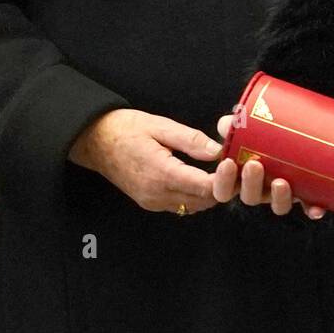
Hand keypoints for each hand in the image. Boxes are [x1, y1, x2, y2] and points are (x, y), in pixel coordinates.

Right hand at [68, 108, 222, 214]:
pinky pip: (181, 205)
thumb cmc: (127, 129)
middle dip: (222, 187)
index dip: (225, 180)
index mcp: (161, 173)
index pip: (204, 187)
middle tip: (235, 166)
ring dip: (209, 193)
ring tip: (221, 170)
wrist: (95, 141)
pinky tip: (201, 177)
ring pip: (194, 206)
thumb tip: (218, 151)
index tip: (238, 164)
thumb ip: (191, 140)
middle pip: (203, 201)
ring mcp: (152, 202)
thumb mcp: (161, 126)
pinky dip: (195, 195)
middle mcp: (157, 194)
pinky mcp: (149, 202)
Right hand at [213, 113, 326, 218]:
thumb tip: (227, 123)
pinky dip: (312, 208)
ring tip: (280, 182)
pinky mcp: (305, 193)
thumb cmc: (264, 129)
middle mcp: (261, 188)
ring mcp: (282, 193)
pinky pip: (308, 205)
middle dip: (251, 183)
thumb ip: (235, 123)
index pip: (224, 189)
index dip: (223, 181)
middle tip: (254, 164)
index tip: (228, 163)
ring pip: (278, 206)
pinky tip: (316, 208)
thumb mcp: (248, 124)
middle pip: (250, 197)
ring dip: (279, 198)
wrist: (298, 130)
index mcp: (241, 176)